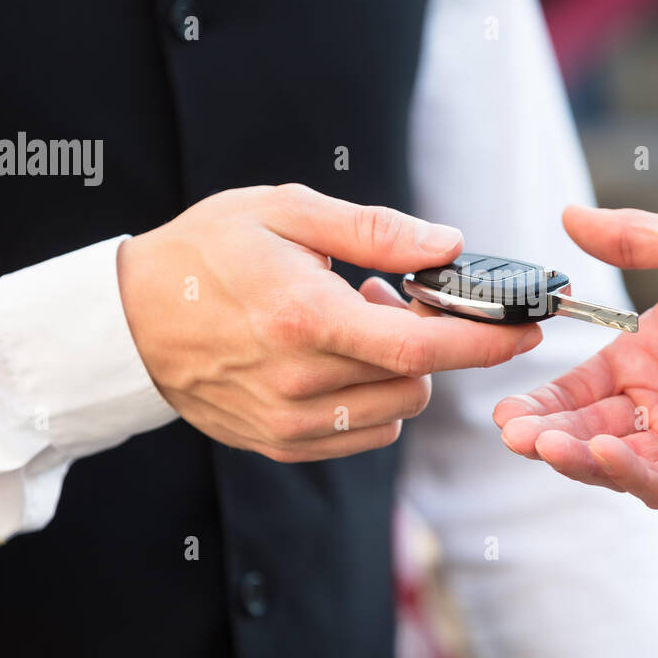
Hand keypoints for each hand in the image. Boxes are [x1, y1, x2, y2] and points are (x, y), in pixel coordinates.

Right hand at [118, 184, 541, 461]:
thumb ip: (374, 231)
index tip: (529, 327)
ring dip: (400, 368)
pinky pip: (365, 433)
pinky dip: (373, 397)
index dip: (487, 340)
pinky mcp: (280, 443)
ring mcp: (288, 422)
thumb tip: (450, 245)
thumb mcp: (284, 213)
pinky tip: (336, 359)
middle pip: (418, 379)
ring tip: (353, 323)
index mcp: (305, 318)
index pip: (422, 346)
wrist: (127, 322)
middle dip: (432, 339)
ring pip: (397, 408)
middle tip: (394, 295)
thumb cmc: (205, 253)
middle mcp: (300, 382)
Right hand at [493, 205, 657, 507]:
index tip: (505, 405)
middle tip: (513, 431)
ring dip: (579, 457)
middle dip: (546, 433)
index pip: (582, 384)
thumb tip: (567, 215)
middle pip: (590, 426)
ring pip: (620, 461)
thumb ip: (637, 240)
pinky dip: (631, 473)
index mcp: (656, 348)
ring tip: (547, 444)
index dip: (542, 398)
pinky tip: (604, 450)